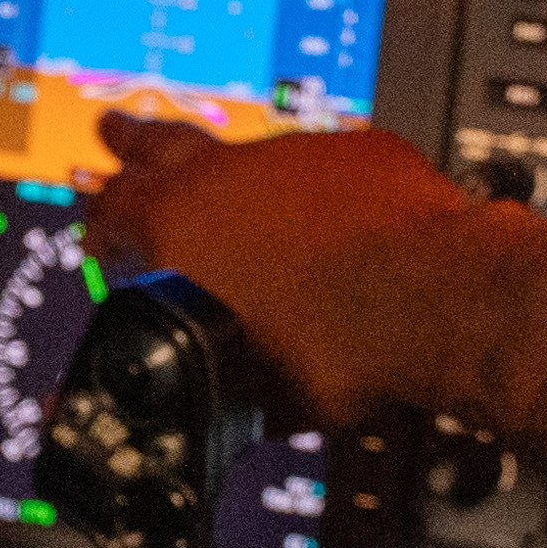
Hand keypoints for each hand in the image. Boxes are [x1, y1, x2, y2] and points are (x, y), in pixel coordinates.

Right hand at [71, 120, 503, 430]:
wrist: (444, 302)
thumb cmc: (339, 346)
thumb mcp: (250, 390)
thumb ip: (211, 388)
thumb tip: (194, 417)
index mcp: (181, 222)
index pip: (114, 207)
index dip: (102, 224)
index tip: (102, 235)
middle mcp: (230, 172)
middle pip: (162, 142)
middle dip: (135, 141)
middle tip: (117, 130)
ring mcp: (299, 155)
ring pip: (252, 155)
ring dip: (241, 178)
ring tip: (241, 198)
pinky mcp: (365, 152)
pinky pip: (328, 164)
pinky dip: (322, 189)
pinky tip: (336, 219)